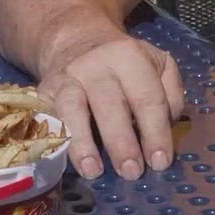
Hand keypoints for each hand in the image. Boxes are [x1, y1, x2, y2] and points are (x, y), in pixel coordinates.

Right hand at [38, 29, 184, 179]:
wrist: (78, 42)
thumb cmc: (126, 66)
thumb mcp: (158, 66)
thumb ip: (169, 95)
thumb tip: (164, 129)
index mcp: (129, 56)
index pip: (147, 98)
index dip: (155, 132)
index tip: (160, 162)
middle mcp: (95, 64)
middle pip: (110, 104)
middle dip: (122, 142)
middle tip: (132, 173)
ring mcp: (67, 77)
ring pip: (73, 108)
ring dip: (83, 142)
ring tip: (93, 171)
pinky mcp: (45, 92)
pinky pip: (50, 117)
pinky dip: (58, 140)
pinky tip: (68, 162)